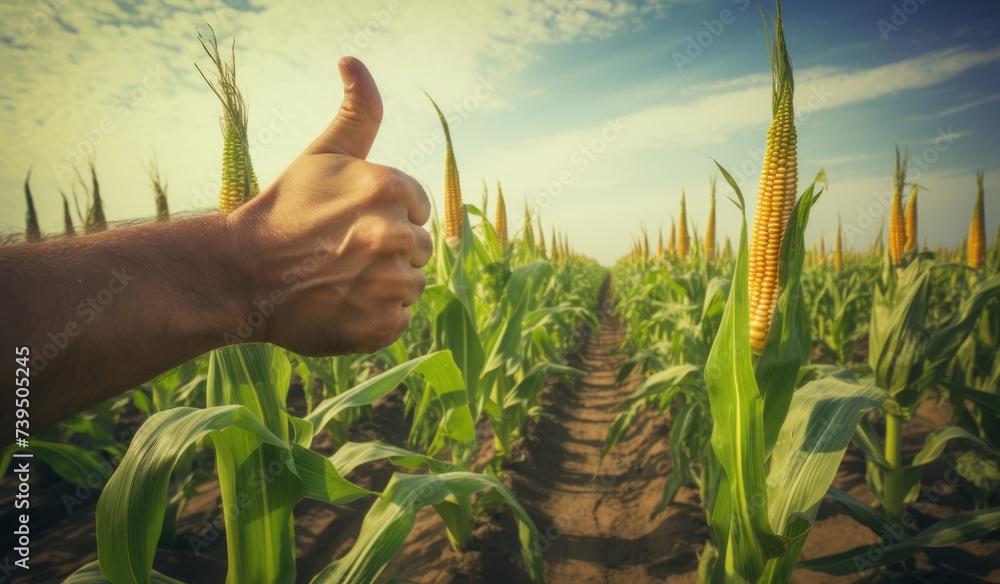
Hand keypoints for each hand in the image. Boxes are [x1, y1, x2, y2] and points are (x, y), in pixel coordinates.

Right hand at [227, 57, 431, 355]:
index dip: (389, 214)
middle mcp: (392, 235)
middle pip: (419, 247)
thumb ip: (358, 112)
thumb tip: (353, 59)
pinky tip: (342, 304)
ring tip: (340, 278)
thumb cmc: (286, 211)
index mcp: (388, 188)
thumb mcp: (324, 154)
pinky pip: (398, 319)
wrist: (242, 276)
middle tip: (342, 251)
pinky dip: (375, 318)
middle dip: (389, 249)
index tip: (352, 222)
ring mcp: (387, 284)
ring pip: (412, 284)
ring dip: (384, 284)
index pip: (419, 207)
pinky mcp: (380, 327)